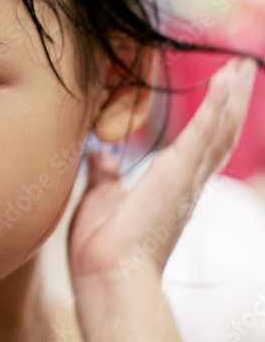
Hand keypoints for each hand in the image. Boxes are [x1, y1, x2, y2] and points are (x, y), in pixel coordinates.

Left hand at [67, 57, 257, 286]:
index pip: (198, 143)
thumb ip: (104, 175)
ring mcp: (187, 177)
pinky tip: (228, 81)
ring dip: (231, 95)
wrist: (109, 275)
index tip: (222, 90)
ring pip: (219, 128)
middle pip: (219, 132)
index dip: (213, 117)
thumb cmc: (102, 247)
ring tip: (241, 66)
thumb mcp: (100, 199)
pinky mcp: (178, 173)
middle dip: (231, 99)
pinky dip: (219, 104)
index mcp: (170, 185)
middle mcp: (187, 180)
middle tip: (241, 68)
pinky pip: (205, 132)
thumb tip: (100, 155)